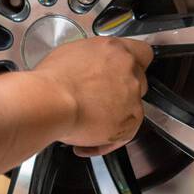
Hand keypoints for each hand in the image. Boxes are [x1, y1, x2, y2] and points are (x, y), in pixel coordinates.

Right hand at [33, 37, 152, 156]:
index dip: (133, 65)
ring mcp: (132, 95)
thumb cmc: (52, 80)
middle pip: (138, 81)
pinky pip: (123, 135)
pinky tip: (84, 144)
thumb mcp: (69, 54)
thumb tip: (86, 68)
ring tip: (84, 128)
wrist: (51, 101)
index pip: (141, 52)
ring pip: (131, 109)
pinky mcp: (131, 120)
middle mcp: (127, 69)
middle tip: (98, 101)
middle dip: (121, 92)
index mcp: (114, 49)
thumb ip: (90, 60)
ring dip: (111, 118)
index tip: (122, 74)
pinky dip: (103, 143)